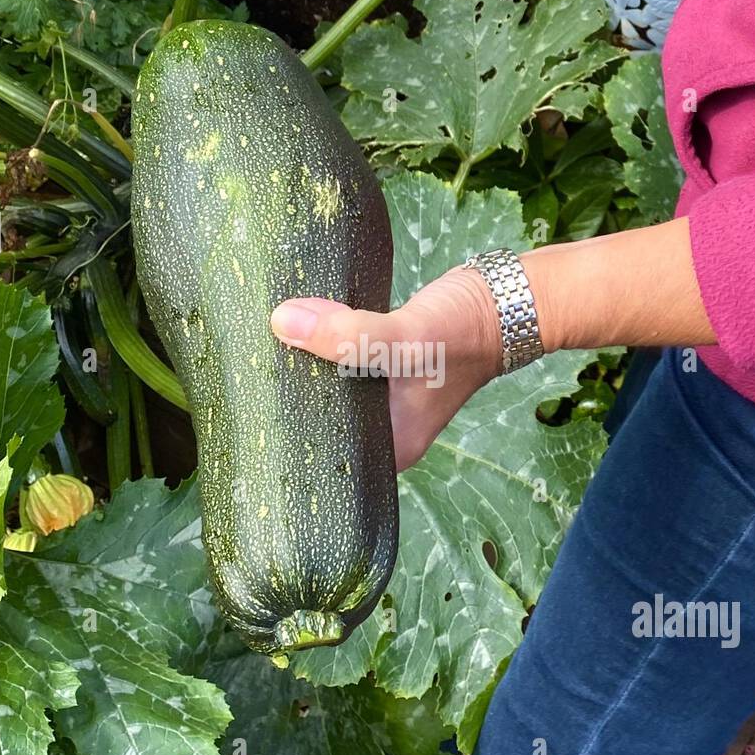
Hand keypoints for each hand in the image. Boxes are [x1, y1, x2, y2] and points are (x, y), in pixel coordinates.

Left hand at [271, 265, 501, 470]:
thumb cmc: (465, 330)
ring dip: (305, 367)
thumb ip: (348, 336)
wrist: (505, 299)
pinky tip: (296, 329)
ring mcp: (385, 397)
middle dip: (291, 397)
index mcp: (391, 447)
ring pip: (330, 388)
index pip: (326, 455)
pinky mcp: (383, 365)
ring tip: (263, 349)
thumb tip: (283, 322)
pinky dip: (324, 346)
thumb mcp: (405, 338)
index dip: (289, 437)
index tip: (252, 408)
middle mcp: (386, 429)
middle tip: (249, 372)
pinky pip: (341, 361)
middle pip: (324, 420)